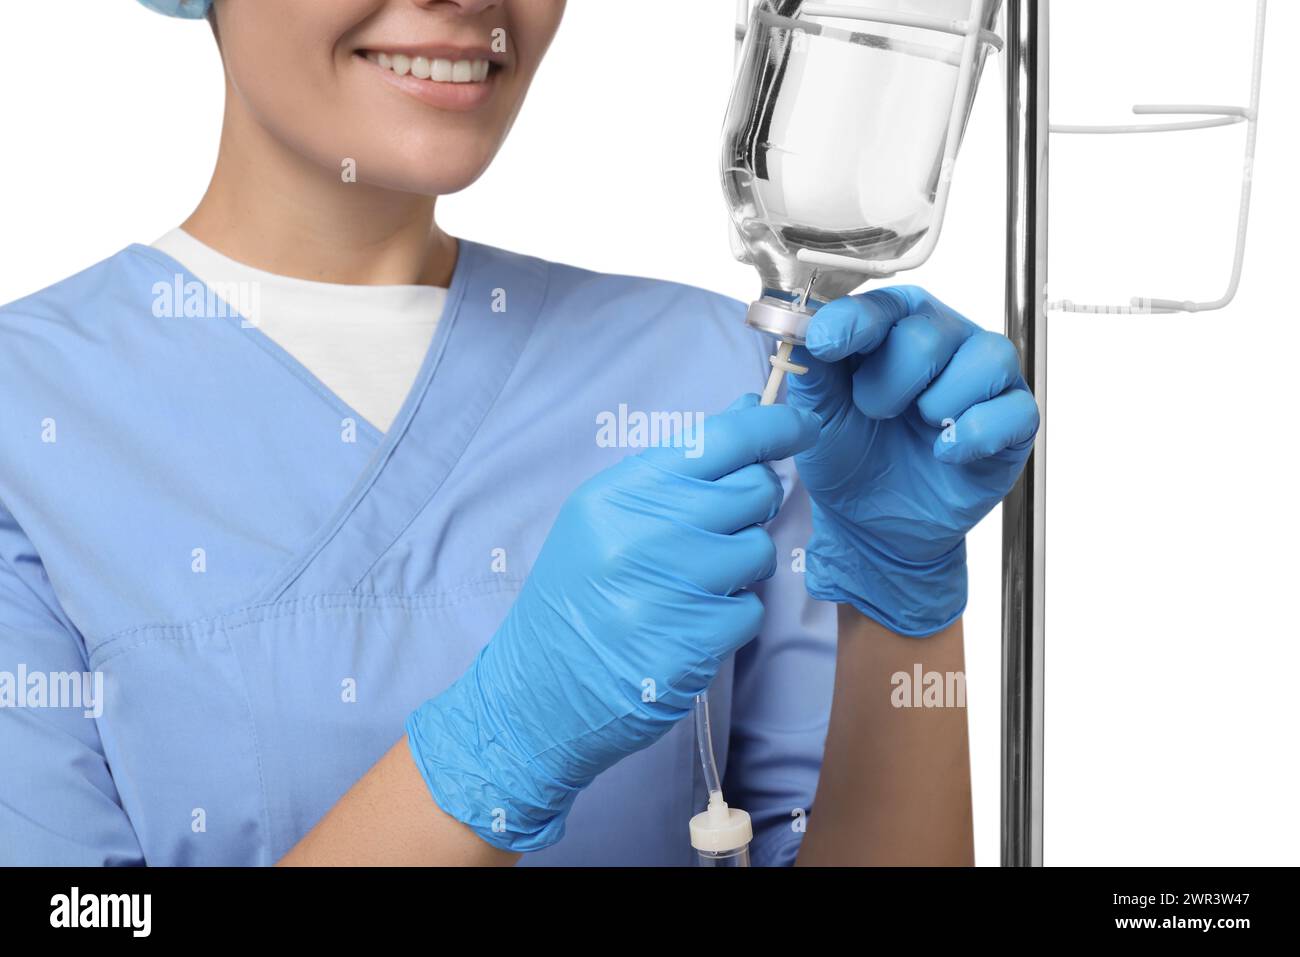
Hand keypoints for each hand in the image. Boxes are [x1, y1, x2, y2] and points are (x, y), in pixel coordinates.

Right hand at [406, 395, 819, 851]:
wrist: (537, 693)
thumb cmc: (577, 597)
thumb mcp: (604, 518)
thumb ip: (676, 470)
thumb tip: (749, 412)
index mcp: (618, 494)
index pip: (716, 440)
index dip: (772, 427)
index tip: (799, 425)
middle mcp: (643, 534)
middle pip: (751, 491)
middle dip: (752, 504)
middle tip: (720, 527)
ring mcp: (669, 592)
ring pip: (759, 550)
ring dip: (742, 567)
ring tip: (694, 583)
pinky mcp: (692, 645)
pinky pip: (751, 610)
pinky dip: (732, 618)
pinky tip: (689, 625)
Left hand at [787, 286, 1038, 635]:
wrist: (871, 524)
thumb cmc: (847, 456)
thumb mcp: (818, 413)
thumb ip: (811, 369)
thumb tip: (803, 328)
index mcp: (893, 326)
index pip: (882, 304)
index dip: (853, 323)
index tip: (824, 345)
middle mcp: (945, 338)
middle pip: (929, 334)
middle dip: (890, 382)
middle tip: (873, 413)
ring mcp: (985, 378)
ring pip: (986, 358)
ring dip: (939, 404)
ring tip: (919, 429)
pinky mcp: (1014, 421)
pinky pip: (1015, 410)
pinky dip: (975, 434)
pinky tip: (945, 454)